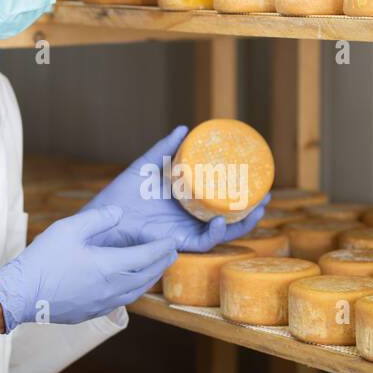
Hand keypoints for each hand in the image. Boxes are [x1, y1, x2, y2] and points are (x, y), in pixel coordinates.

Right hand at [0, 205, 175, 329]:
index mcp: (110, 266)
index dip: (162, 247)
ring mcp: (103, 304)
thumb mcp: (70, 229)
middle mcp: (112, 288)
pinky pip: (122, 301)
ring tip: (155, 268)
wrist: (21, 294)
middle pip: (147, 276)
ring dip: (149, 279)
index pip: (147, 256)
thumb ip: (99, 219)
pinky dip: (133, 290)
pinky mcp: (92, 312)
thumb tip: (120, 214)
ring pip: (136, 292)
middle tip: (171, 253)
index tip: (172, 240)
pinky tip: (129, 284)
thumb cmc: (43, 260)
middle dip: (161, 263)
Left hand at [84, 125, 268, 250]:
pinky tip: (221, 221)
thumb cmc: (123, 195)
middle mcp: (190, 219)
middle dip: (251, 210)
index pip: (218, 199)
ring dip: (243, 223)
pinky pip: (203, 242)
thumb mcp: (148, 166)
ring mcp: (186, 232)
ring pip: (223, 233)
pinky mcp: (177, 244)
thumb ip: (165, 149)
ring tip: (257, 208)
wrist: (105, 218)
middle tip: (266, 195)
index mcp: (186, 202)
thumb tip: (185, 128)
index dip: (239, 191)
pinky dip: (215, 233)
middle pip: (228, 218)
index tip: (257, 177)